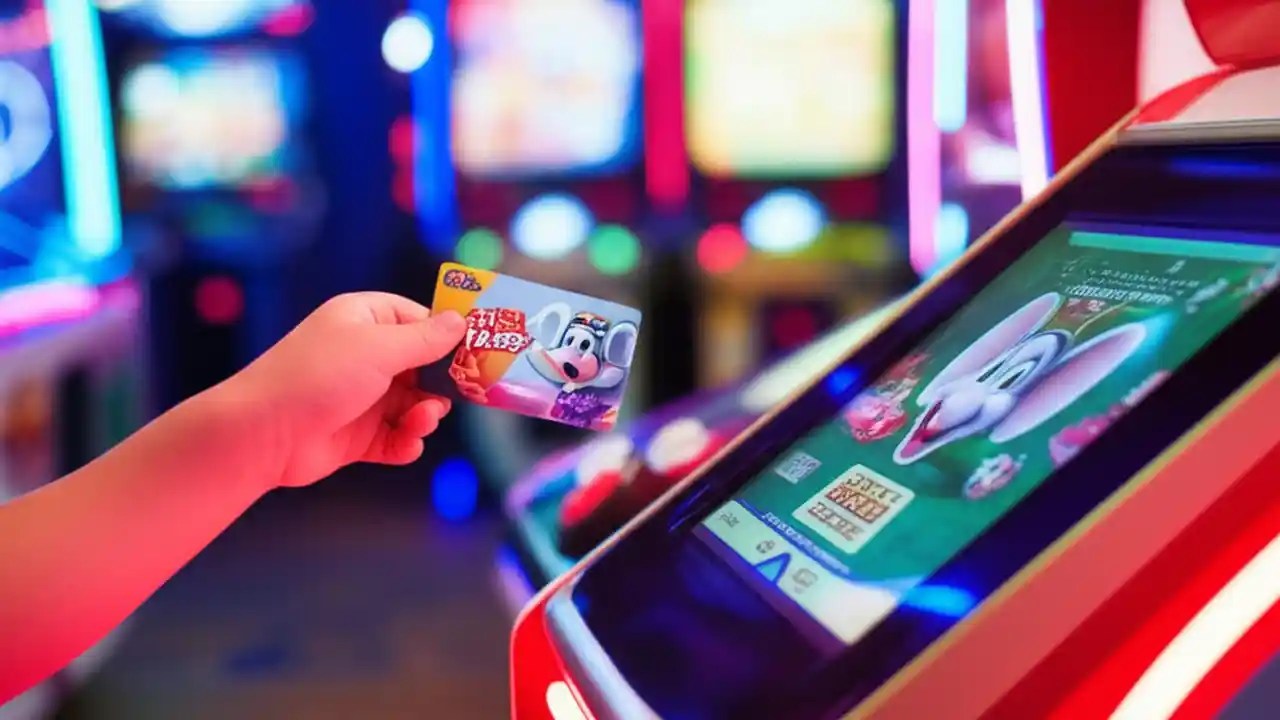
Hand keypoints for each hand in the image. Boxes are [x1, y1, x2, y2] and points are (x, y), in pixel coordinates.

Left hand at [228, 292, 466, 487]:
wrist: (263, 434)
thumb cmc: (317, 377)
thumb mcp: (378, 348)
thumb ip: (426, 338)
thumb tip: (462, 322)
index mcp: (366, 320)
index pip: (422, 320)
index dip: (450, 336)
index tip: (480, 353)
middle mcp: (366, 355)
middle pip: (425, 366)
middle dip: (443, 383)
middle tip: (460, 394)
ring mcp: (363, 396)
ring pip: (416, 403)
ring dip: (426, 415)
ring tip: (419, 422)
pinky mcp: (360, 434)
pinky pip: (398, 436)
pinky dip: (407, 441)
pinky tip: (405, 444)